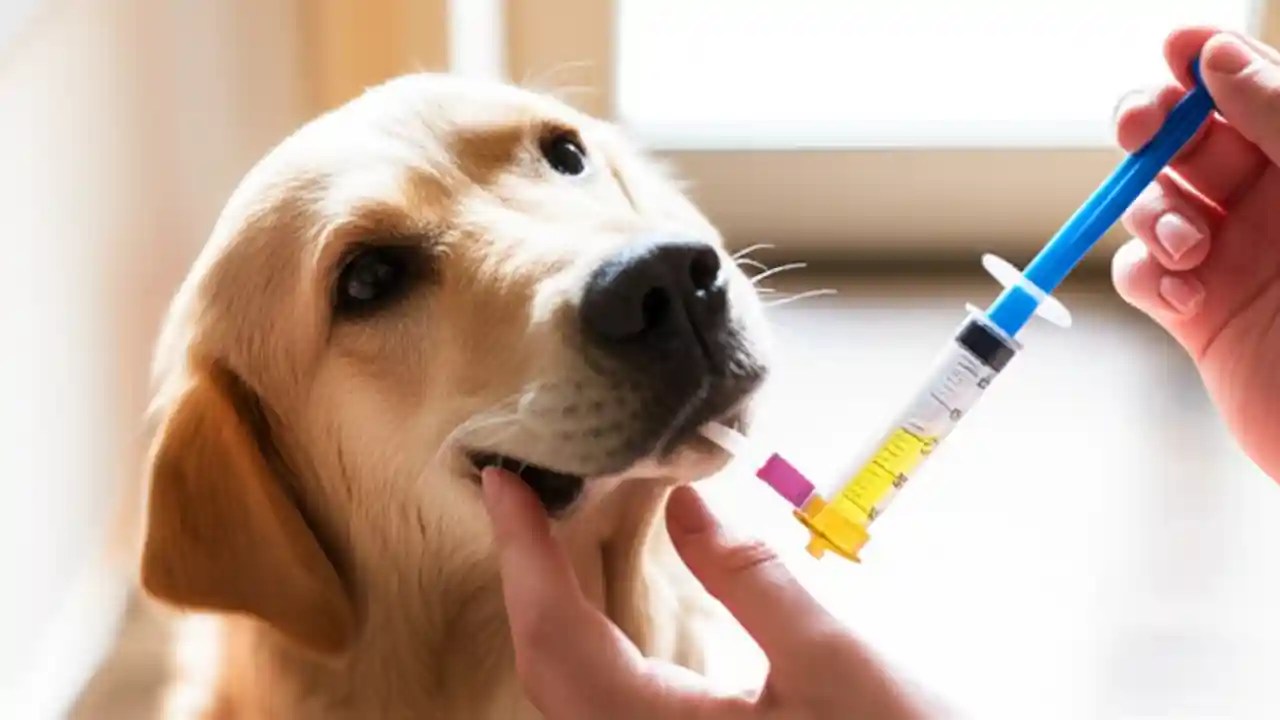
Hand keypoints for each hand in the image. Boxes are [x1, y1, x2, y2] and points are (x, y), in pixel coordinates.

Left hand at [480, 467, 927, 719]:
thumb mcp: (833, 664)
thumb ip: (750, 581)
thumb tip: (688, 503)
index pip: (557, 635)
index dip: (523, 554)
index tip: (503, 484)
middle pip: (548, 666)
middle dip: (527, 577)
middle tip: (522, 496)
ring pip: (570, 691)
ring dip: (553, 610)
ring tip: (551, 535)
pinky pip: (603, 706)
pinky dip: (589, 644)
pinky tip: (603, 604)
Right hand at [1113, 27, 1279, 478]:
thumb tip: (1215, 58)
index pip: (1253, 92)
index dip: (1210, 63)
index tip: (1175, 47)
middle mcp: (1272, 207)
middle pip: (1187, 142)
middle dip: (1155, 131)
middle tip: (1141, 131)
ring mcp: (1232, 261)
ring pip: (1155, 204)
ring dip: (1153, 214)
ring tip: (1189, 247)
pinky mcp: (1199, 317)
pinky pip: (1144, 275)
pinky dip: (1148, 275)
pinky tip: (1181, 296)